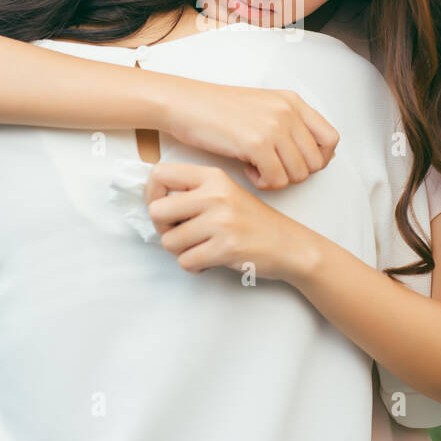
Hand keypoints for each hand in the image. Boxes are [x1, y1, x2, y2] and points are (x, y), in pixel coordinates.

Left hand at [143, 162, 316, 281]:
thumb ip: (193, 192)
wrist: (289, 245)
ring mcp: (221, 222)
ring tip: (199, 248)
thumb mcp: (225, 193)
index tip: (163, 208)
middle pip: (156, 211)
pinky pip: (186, 261)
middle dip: (163, 228)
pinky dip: (194, 266)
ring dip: (180, 251)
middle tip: (180, 234)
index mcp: (213, 177)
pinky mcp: (226, 248)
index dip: (151, 193)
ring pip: (169, 241)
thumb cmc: (251, 221)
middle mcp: (215, 195)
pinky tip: (209, 260)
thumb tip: (151, 203)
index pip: (160, 174)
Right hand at [159, 83, 339, 189]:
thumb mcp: (262, 106)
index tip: (295, 162)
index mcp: (293, 101)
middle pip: (316, 162)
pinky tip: (248, 170)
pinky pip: (277, 179)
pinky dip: (264, 183)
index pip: (331, 139)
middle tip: (271, 168)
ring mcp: (274, 126)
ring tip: (257, 169)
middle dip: (295, 173)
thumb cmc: (218, 109)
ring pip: (299, 174)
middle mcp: (288, 111)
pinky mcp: (256, 143)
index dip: (319, 158)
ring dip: (278, 179)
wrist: (185, 104)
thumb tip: (312, 156)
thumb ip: (289, 123)